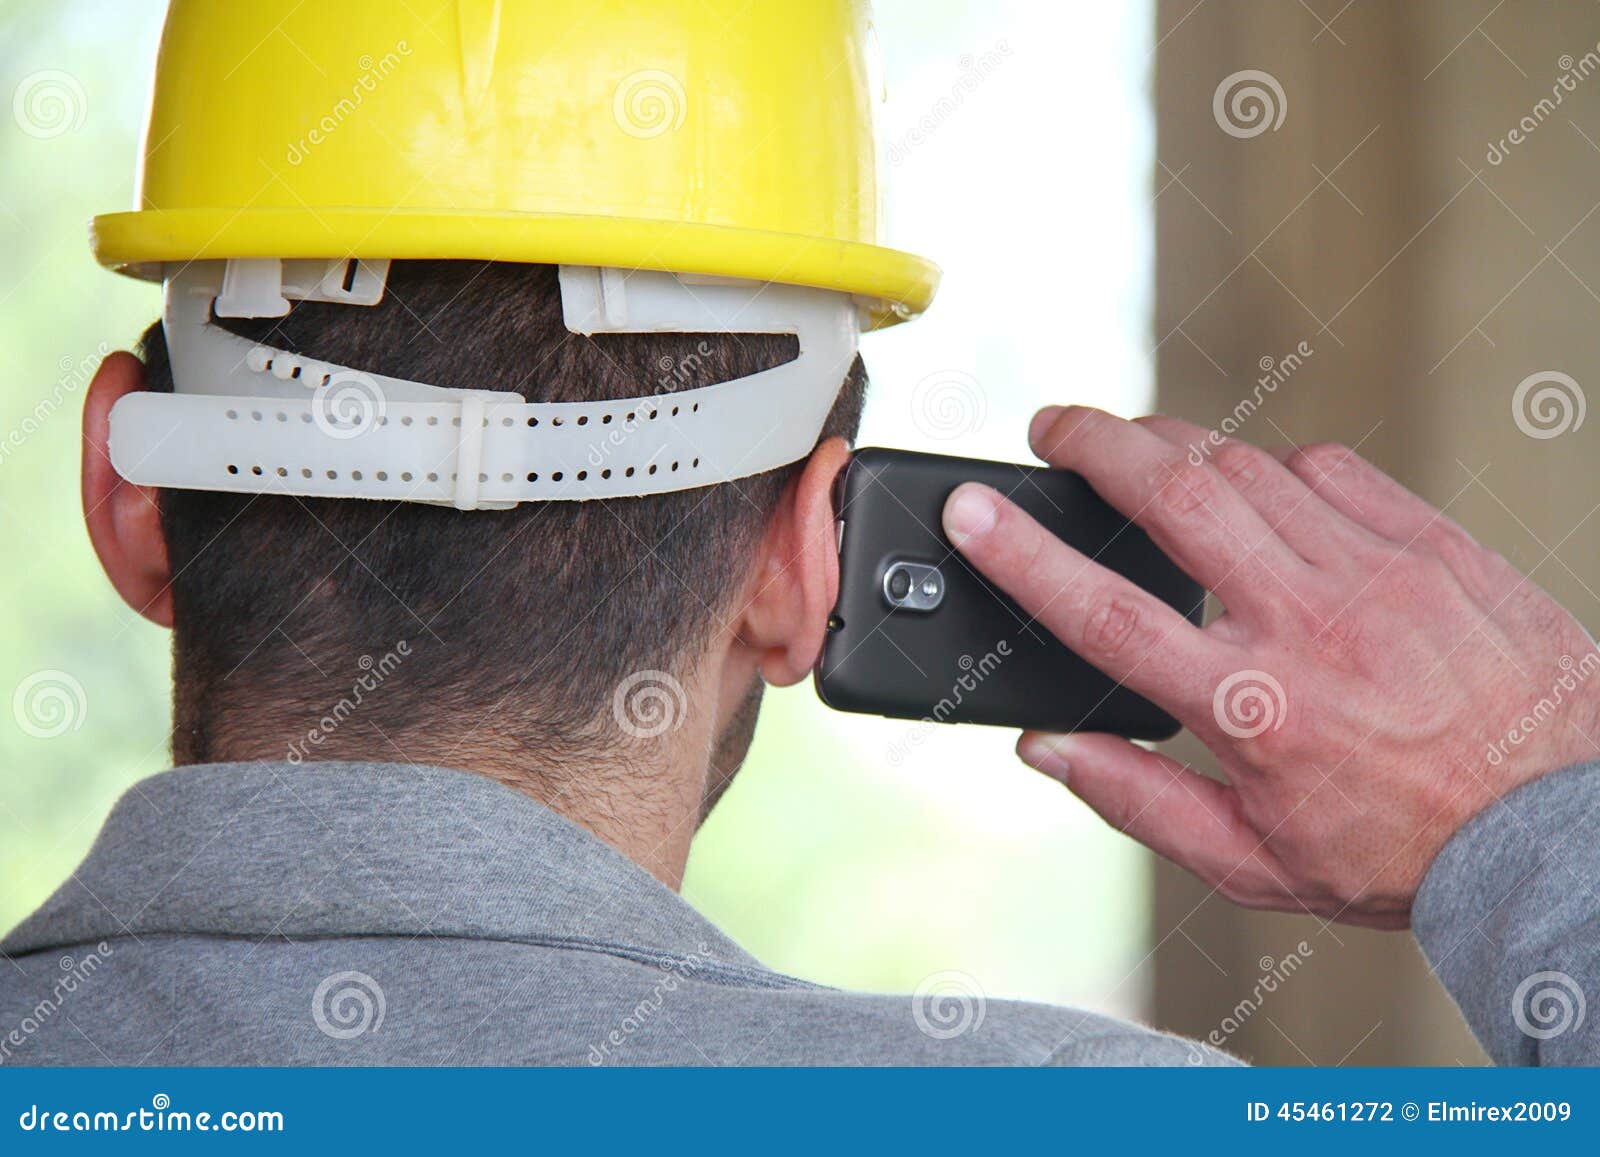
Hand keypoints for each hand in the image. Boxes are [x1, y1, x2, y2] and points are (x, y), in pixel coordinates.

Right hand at [943, 406, 1599, 928]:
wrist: (1560, 827)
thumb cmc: (1405, 851)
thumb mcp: (1252, 860)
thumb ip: (1135, 798)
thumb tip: (1046, 746)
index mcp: (1250, 711)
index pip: (1105, 613)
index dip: (1021, 553)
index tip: (973, 508)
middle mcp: (1308, 624)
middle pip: (1173, 495)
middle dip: (1095, 442)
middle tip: (1055, 426)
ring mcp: (1375, 572)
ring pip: (1246, 466)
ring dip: (1174, 442)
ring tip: (1138, 446)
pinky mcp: (1430, 542)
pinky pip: (1328, 470)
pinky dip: (1273, 466)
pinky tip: (1256, 486)